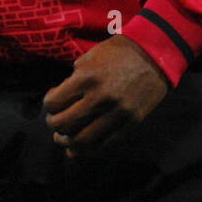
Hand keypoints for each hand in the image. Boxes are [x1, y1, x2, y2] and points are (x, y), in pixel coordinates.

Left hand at [43, 36, 169, 158]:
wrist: (154, 54)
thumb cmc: (118, 52)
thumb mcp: (89, 58)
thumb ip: (73, 80)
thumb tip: (60, 102)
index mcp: (87, 78)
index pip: (54, 103)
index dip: (48, 103)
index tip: (53, 100)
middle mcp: (100, 98)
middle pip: (64, 124)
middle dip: (54, 124)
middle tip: (55, 121)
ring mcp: (117, 113)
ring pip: (82, 140)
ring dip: (68, 142)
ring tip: (64, 138)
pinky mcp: (131, 122)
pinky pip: (105, 144)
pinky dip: (89, 149)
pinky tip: (80, 146)